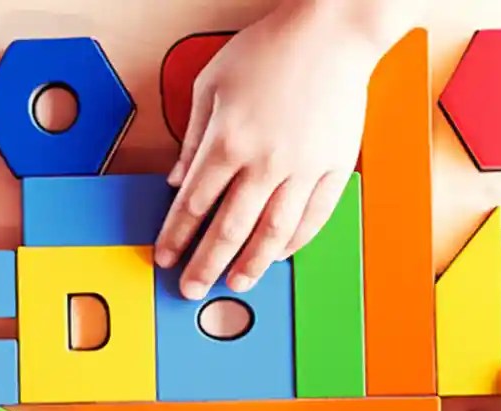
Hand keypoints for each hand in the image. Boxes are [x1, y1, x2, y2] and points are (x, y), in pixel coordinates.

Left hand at [154, 0, 388, 298]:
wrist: (332, 32)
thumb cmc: (269, 49)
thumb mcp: (211, 83)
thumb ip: (192, 137)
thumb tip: (175, 181)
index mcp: (228, 141)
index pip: (193, 204)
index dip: (176, 236)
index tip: (165, 257)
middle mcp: (264, 163)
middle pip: (229, 228)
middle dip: (206, 264)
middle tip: (192, 289)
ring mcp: (303, 169)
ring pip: (273, 232)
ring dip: (251, 264)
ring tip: (236, 284)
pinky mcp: (335, 168)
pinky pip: (314, 217)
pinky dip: (295, 241)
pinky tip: (279, 255)